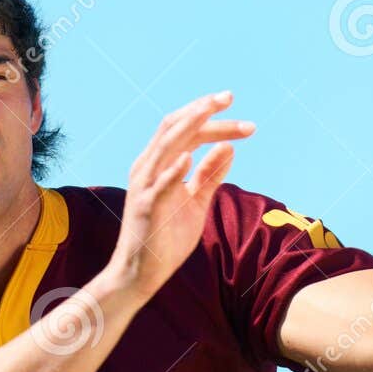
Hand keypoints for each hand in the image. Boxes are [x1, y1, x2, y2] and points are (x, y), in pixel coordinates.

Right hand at [108, 91, 254, 303]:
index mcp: (158, 164)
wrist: (140, 273)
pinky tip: (189, 157)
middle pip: (175, 128)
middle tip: (230, 98)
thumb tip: (229, 148)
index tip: (233, 105)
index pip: (183, 129)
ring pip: (164, 147)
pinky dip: (173, 170)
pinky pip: (158, 186)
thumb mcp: (195, 202)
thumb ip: (210, 175)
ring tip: (211, 110)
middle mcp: (148, 168)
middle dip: (201, 110)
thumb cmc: (166, 237)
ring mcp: (144, 187)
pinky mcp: (145, 208)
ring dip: (190, 127)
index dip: (207, 115)